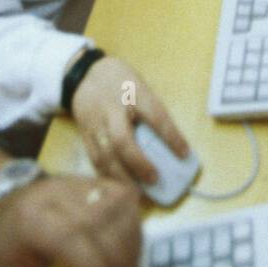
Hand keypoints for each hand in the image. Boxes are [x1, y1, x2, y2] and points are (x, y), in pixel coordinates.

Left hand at [0, 175, 139, 266]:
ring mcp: (78, 182)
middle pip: (99, 219)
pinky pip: (125, 196)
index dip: (93, 263)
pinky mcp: (94, 179)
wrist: (7, 203)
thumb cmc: (10, 248)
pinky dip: (134, 223)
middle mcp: (56, 194)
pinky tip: (130, 248)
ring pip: (118, 204)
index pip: (68, 235)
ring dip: (132, 241)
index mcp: (29, 220)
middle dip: (118, 257)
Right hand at [72, 56, 189, 183]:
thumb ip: (151, 110)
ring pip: (105, 156)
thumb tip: (169, 141)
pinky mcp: (84, 135)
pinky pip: (95, 160)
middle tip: (154, 179)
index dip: (171, 137)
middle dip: (139, 164)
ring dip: (122, 178)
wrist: (83, 74)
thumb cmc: (119, 80)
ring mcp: (95, 124)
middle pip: (123, 141)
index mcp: (133, 93)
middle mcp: (112, 110)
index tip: (184, 154)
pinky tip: (118, 186)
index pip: (155, 116)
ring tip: (137, 192)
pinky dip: (107, 176)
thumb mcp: (140, 86)